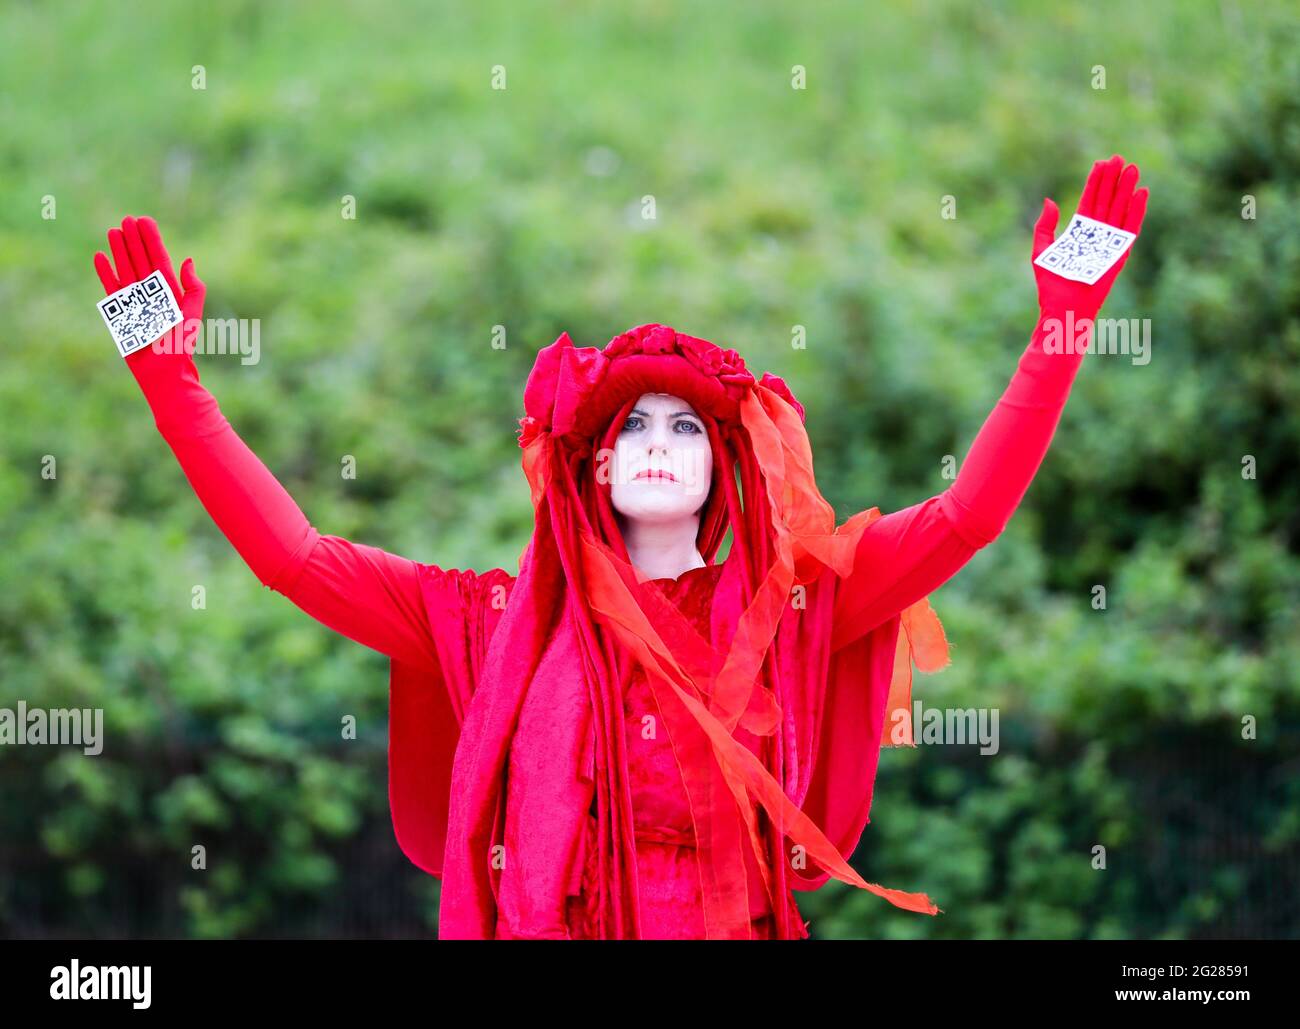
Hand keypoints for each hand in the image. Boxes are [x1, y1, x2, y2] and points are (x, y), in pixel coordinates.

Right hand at [93, 216, 204, 353]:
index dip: (152, 240)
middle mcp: (152, 294)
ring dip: (119, 251)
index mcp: (170, 293)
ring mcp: (135, 302)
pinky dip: (106, 273)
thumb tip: (188, 261)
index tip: (144, 221)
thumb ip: (193, 289)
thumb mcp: (192, 315)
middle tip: (127, 219)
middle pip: (141, 261)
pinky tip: (100, 256)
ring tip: (113, 231)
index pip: (159, 260)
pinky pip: (111, 288)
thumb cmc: (180, 346)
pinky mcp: (121, 313)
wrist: (163, 372)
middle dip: (134, 240)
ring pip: (126, 270)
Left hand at [1031, 154, 1147, 317]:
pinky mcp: (1119, 253)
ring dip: (1127, 189)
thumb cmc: (1051, 286)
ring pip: (1120, 209)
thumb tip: (1049, 201)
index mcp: (1079, 232)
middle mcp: (1096, 235)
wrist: (1063, 308)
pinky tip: (1141, 192)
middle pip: (1107, 201)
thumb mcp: (1041, 252)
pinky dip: (1137, 211)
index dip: (1095, 182)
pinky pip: (1131, 228)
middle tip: (1119, 158)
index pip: (1090, 201)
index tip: (1101, 163)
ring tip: (1133, 168)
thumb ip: (1044, 227)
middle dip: (1113, 180)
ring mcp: (1109, 243)